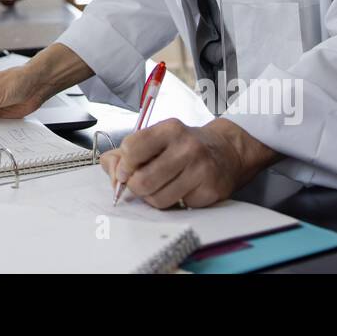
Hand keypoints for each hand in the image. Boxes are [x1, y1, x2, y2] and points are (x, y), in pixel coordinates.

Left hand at [99, 118, 279, 208]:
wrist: (226, 151)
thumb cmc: (184, 146)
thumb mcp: (157, 138)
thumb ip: (126, 152)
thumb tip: (109, 169)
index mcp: (169, 129)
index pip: (132, 148)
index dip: (123, 165)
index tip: (125, 171)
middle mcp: (187, 147)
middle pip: (143, 180)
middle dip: (135, 187)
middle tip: (140, 184)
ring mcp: (200, 169)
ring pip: (158, 199)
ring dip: (153, 198)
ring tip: (161, 186)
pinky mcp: (210, 190)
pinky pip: (178, 206)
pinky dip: (174, 202)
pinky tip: (180, 190)